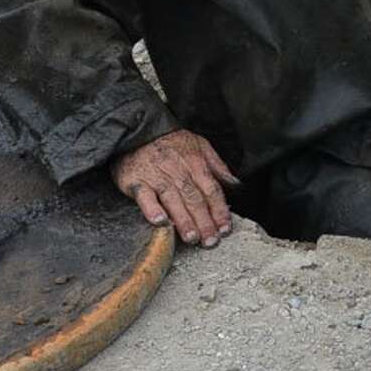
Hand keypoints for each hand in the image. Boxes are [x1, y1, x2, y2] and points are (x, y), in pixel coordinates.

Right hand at [110, 130, 237, 246]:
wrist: (137, 129)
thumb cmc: (171, 141)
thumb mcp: (199, 145)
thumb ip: (217, 165)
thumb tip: (235, 183)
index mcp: (195, 162)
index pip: (211, 190)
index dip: (219, 210)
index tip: (225, 229)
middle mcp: (177, 170)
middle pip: (194, 198)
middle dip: (204, 221)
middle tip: (210, 240)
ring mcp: (156, 176)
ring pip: (173, 200)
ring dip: (183, 220)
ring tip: (191, 237)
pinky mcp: (135, 180)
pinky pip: (145, 196)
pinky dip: (152, 209)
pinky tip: (160, 222)